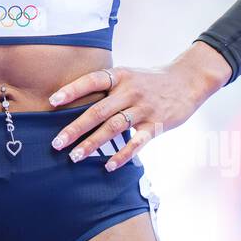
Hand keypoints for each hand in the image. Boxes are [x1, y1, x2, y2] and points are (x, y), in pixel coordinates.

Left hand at [46, 59, 214, 171]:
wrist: (188, 80)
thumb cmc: (150, 80)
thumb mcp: (128, 75)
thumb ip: (107, 87)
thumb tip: (76, 101)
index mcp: (120, 76)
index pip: (92, 80)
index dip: (72, 90)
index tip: (52, 102)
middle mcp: (130, 91)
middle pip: (98, 111)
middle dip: (75, 128)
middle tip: (57, 143)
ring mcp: (144, 108)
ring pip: (114, 128)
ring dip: (93, 144)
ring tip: (75, 157)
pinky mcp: (157, 124)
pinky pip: (137, 142)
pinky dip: (123, 155)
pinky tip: (109, 166)